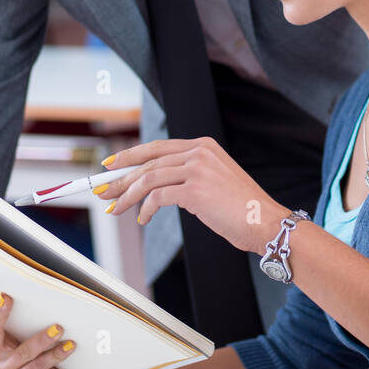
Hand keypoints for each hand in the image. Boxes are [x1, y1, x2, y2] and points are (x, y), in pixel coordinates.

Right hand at [0, 279, 83, 368]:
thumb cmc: (49, 354)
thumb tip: (41, 283)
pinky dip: (55, 354)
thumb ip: (30, 316)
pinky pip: (37, 367)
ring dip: (42, 338)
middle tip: (8, 297)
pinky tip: (69, 346)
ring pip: (21, 352)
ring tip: (59, 328)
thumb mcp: (36, 333)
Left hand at [98, 137, 286, 254]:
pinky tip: (143, 219)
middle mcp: (199, 152)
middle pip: (148, 162)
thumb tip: (154, 187)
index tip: (111, 166)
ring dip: (127, 196)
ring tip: (116, 208)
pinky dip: (145, 209)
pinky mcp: (195, 190)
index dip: (130, 156)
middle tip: (103, 190)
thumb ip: (188, 175)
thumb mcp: (214, 181)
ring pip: (148, 178)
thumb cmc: (242, 209)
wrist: (265, 222)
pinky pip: (158, 197)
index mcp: (203, 146)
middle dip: (121, 178)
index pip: (157, 147)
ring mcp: (197, 169)